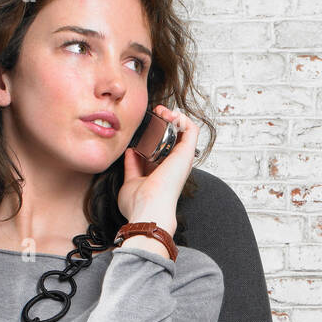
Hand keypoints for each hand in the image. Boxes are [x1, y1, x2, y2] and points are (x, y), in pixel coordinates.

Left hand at [118, 104, 200, 229]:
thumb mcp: (131, 181)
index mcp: (162, 171)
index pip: (163, 147)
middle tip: (155, 113)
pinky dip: (182, 118)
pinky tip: (169, 115)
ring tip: (162, 112)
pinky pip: (192, 130)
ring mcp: (181, 159)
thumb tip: (130, 152)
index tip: (145, 123)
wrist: (148, 210)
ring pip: (185, 130)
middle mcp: (174, 164)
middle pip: (175, 136)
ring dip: (174, 116)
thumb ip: (131, 167)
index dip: (157, 132)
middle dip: (166, 120)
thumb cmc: (140, 205)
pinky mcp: (186, 154)